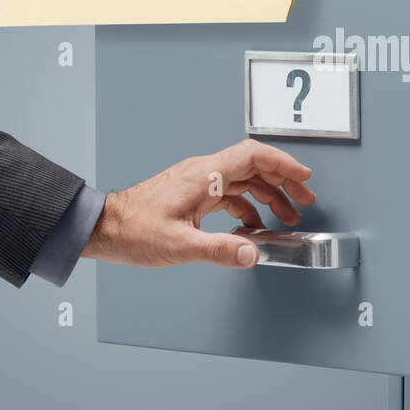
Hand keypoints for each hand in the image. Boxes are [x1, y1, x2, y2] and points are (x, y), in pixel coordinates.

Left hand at [81, 140, 314, 268]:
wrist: (104, 228)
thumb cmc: (133, 230)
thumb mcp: (179, 245)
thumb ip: (219, 250)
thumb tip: (252, 254)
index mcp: (204, 175)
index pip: (253, 156)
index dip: (282, 163)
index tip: (303, 176)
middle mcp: (203, 173)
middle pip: (253, 166)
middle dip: (283, 181)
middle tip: (305, 198)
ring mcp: (198, 183)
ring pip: (243, 180)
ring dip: (268, 195)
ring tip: (287, 215)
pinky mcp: (192, 195)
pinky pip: (229, 194)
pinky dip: (248, 207)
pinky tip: (254, 227)